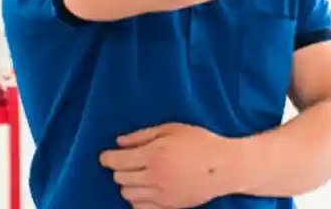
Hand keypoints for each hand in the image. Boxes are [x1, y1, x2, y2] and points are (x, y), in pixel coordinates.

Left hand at [99, 122, 235, 207]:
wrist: (224, 166)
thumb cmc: (201, 142)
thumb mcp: (173, 129)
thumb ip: (143, 135)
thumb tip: (119, 142)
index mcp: (153, 154)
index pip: (117, 161)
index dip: (107, 158)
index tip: (106, 156)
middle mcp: (153, 176)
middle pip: (120, 177)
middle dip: (120, 169)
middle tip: (129, 162)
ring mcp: (160, 194)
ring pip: (127, 194)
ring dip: (128, 184)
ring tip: (140, 175)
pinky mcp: (167, 207)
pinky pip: (139, 208)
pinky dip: (137, 199)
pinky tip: (146, 190)